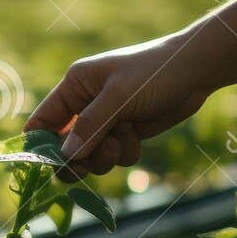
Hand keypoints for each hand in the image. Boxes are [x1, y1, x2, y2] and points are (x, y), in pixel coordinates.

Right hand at [26, 32, 212, 180]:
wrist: (196, 70)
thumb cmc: (155, 72)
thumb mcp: (119, 96)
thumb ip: (91, 126)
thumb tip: (65, 156)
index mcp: (75, 87)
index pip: (42, 121)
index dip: (40, 146)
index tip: (49, 167)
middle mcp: (85, 104)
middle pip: (66, 147)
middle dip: (81, 156)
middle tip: (89, 165)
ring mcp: (106, 120)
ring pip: (92, 155)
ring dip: (108, 154)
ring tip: (126, 134)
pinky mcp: (125, 132)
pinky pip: (115, 156)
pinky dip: (127, 151)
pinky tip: (139, 133)